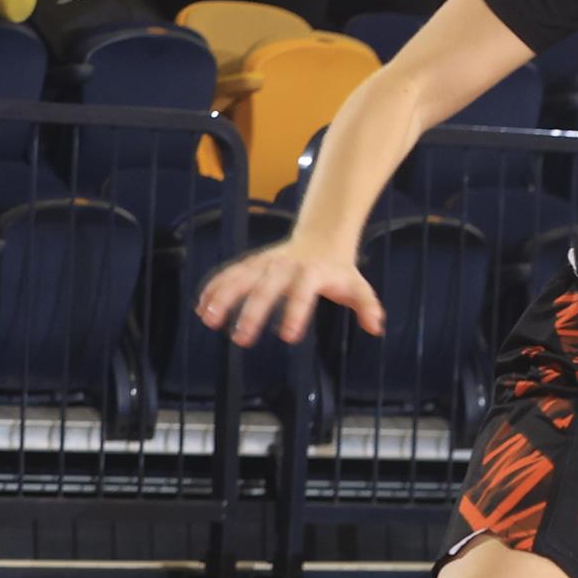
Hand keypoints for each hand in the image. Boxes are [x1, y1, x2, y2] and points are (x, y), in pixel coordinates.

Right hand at [198, 239, 382, 346]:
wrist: (322, 238)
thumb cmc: (339, 270)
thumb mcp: (358, 286)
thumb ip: (367, 306)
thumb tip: (376, 326)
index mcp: (313, 273)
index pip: (303, 292)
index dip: (296, 312)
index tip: (287, 336)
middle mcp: (286, 266)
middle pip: (266, 288)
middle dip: (252, 312)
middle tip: (241, 339)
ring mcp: (266, 262)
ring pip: (241, 277)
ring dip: (223, 297)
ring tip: (208, 319)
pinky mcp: (252, 262)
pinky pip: (230, 272)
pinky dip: (215, 287)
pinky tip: (202, 306)